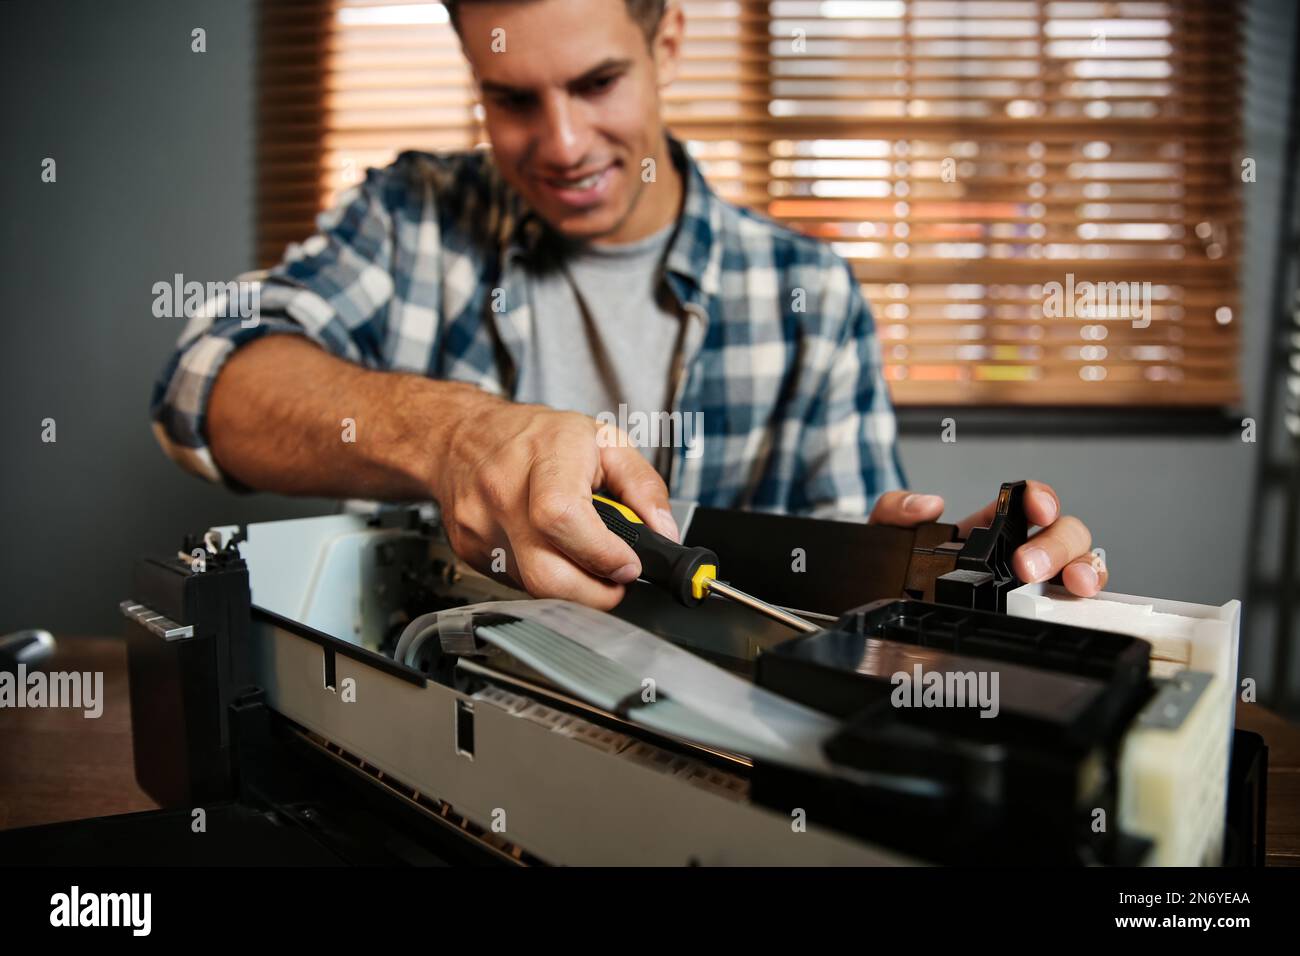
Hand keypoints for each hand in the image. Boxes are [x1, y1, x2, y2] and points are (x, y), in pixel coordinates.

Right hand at [431, 395, 678, 608]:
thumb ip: (644, 487)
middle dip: (594, 593)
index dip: (601, 554)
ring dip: (571, 587)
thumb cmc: (538, 436)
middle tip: (615, 578)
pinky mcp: (467, 549)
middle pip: (546, 573)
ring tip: (585, 560)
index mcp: (544, 454)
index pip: (563, 518)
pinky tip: (550, 552)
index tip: (628, 565)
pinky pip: (514, 582)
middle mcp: (504, 490)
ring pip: (532, 586)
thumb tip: (664, 535)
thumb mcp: (605, 441)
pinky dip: (543, 577)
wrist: (463, 435)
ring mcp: (480, 524)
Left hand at [868, 481, 1107, 596]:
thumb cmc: (893, 565)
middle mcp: (1018, 548)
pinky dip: (1082, 598)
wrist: (885, 601)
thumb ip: (897, 508)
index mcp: (988, 524)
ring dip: (1083, 568)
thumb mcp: (885, 528)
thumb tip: (927, 505)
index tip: (1037, 509)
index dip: (1040, 497)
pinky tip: (1076, 600)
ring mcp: (1032, 581)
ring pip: (1079, 561)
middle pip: (1062, 532)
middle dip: (1054, 545)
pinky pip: (1072, 600)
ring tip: (1071, 584)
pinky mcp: (1034, 613)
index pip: (1029, 499)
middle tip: (1027, 567)